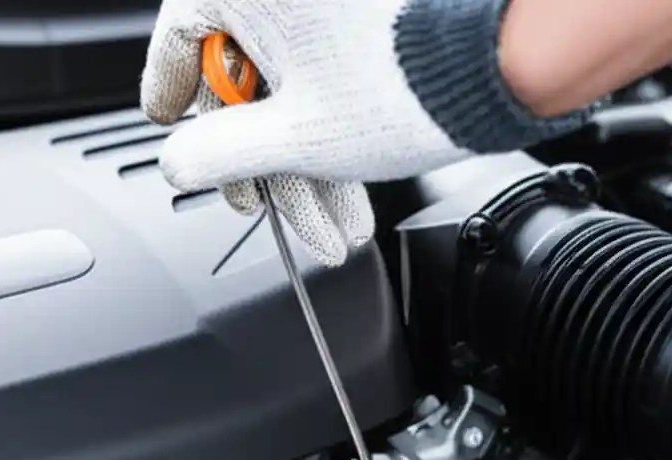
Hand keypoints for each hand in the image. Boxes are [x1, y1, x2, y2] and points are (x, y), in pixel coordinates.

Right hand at [141, 0, 469, 266]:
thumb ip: (220, 153)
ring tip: (328, 225)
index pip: (179, 38)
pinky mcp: (365, 12)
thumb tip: (178, 162)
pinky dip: (330, 124)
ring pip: (292, 79)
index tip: (170, 127)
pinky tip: (343, 186)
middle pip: (244, 72)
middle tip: (268, 208)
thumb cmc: (405, 85)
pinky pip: (327, 68)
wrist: (500, 65)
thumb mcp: (294, 138)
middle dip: (263, 159)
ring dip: (304, 159)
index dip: (171, 94)